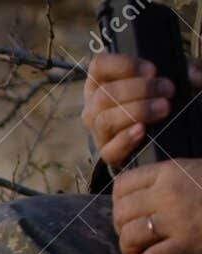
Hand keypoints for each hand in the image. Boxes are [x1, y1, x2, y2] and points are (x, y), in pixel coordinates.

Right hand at [81, 53, 201, 168]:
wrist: (163, 133)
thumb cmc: (162, 99)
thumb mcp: (175, 79)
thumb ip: (188, 71)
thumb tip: (192, 73)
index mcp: (104, 81)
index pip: (99, 66)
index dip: (124, 65)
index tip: (152, 70)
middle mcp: (95, 105)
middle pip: (104, 94)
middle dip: (139, 90)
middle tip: (168, 90)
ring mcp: (99, 130)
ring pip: (104, 119)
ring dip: (136, 111)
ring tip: (164, 108)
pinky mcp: (108, 152)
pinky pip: (108, 149)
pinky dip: (125, 139)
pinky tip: (143, 130)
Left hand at [112, 158, 201, 253]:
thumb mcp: (194, 172)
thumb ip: (165, 181)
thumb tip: (137, 198)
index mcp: (168, 173)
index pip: (122, 186)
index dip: (119, 202)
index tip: (128, 212)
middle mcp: (167, 194)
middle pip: (121, 213)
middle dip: (121, 227)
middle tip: (134, 236)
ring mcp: (176, 220)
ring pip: (129, 235)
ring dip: (130, 248)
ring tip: (140, 252)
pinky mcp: (186, 244)